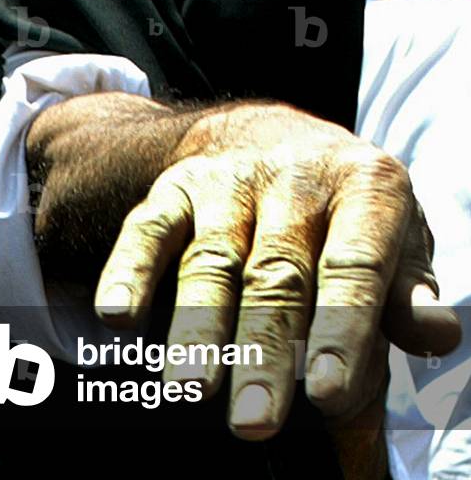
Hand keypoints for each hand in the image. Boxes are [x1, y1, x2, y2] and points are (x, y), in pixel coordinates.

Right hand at [91, 102, 460, 438]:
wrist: (267, 133)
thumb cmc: (341, 209)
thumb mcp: (396, 237)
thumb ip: (408, 291)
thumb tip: (434, 334)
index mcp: (365, 187)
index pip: (354, 266)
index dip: (339, 330)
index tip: (327, 392)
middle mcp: (293, 178)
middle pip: (275, 274)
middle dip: (262, 350)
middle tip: (254, 419)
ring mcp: (227, 182)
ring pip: (209, 260)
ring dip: (196, 327)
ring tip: (189, 388)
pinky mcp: (174, 188)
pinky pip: (147, 229)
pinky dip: (128, 272)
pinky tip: (118, 317)